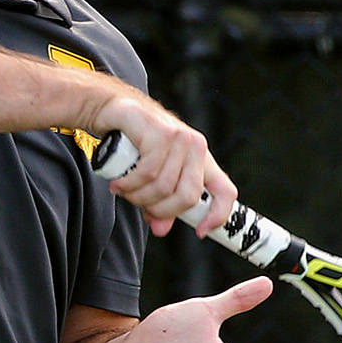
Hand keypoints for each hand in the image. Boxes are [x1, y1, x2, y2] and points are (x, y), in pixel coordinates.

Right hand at [93, 98, 237, 236]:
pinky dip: (129, 184)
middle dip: (161, 210)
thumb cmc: (137, 144)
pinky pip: (147, 173)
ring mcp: (180, 137)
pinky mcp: (160, 132)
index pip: (226, 191)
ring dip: (139, 196)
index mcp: (203, 161)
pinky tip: (118, 183)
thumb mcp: (153, 177)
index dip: (218, 216)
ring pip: (164, 187)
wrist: (115, 111)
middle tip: (142, 206)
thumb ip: (160, 203)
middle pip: (189, 197)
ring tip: (125, 190)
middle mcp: (196, 147)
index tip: (200, 231)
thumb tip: (161, 228)